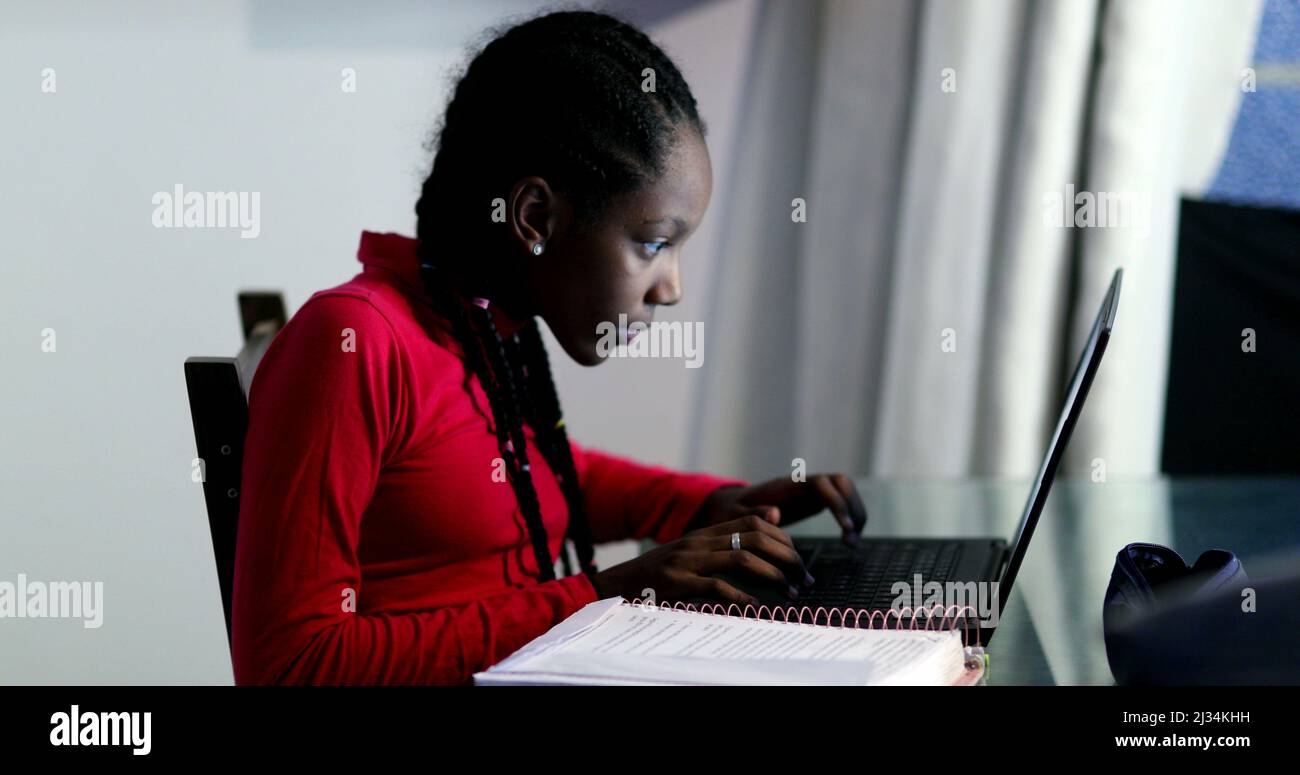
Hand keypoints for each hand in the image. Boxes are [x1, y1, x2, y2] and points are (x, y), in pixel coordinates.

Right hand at [589, 514, 815, 606]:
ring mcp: (686, 561)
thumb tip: (770, 524)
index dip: (782, 540)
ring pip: (740, 558)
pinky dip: (740, 596)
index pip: (754, 523)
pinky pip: (714, 586)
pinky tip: (755, 606)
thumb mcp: (691, 554)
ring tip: (788, 593)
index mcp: (703, 534)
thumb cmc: (657, 577)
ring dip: (772, 576)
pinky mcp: (675, 583)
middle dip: (786, 557)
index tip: (798, 561)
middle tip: (802, 580)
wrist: (614, 587)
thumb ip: (725, 541)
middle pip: (754, 537)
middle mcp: (698, 542)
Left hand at [690, 474, 867, 546]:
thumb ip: (755, 513)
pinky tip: (848, 540)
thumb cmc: (733, 512)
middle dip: (853, 507)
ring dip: (856, 513)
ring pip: (845, 491)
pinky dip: (850, 518)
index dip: (837, 504)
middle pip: (840, 482)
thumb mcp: (738, 515)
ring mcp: (810, 490)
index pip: (821, 484)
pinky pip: (841, 502)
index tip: (845, 528)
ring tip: (852, 543)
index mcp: (787, 485)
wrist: (730, 506)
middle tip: (851, 538)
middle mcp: (803, 483)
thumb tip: (776, 513)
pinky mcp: (814, 500)